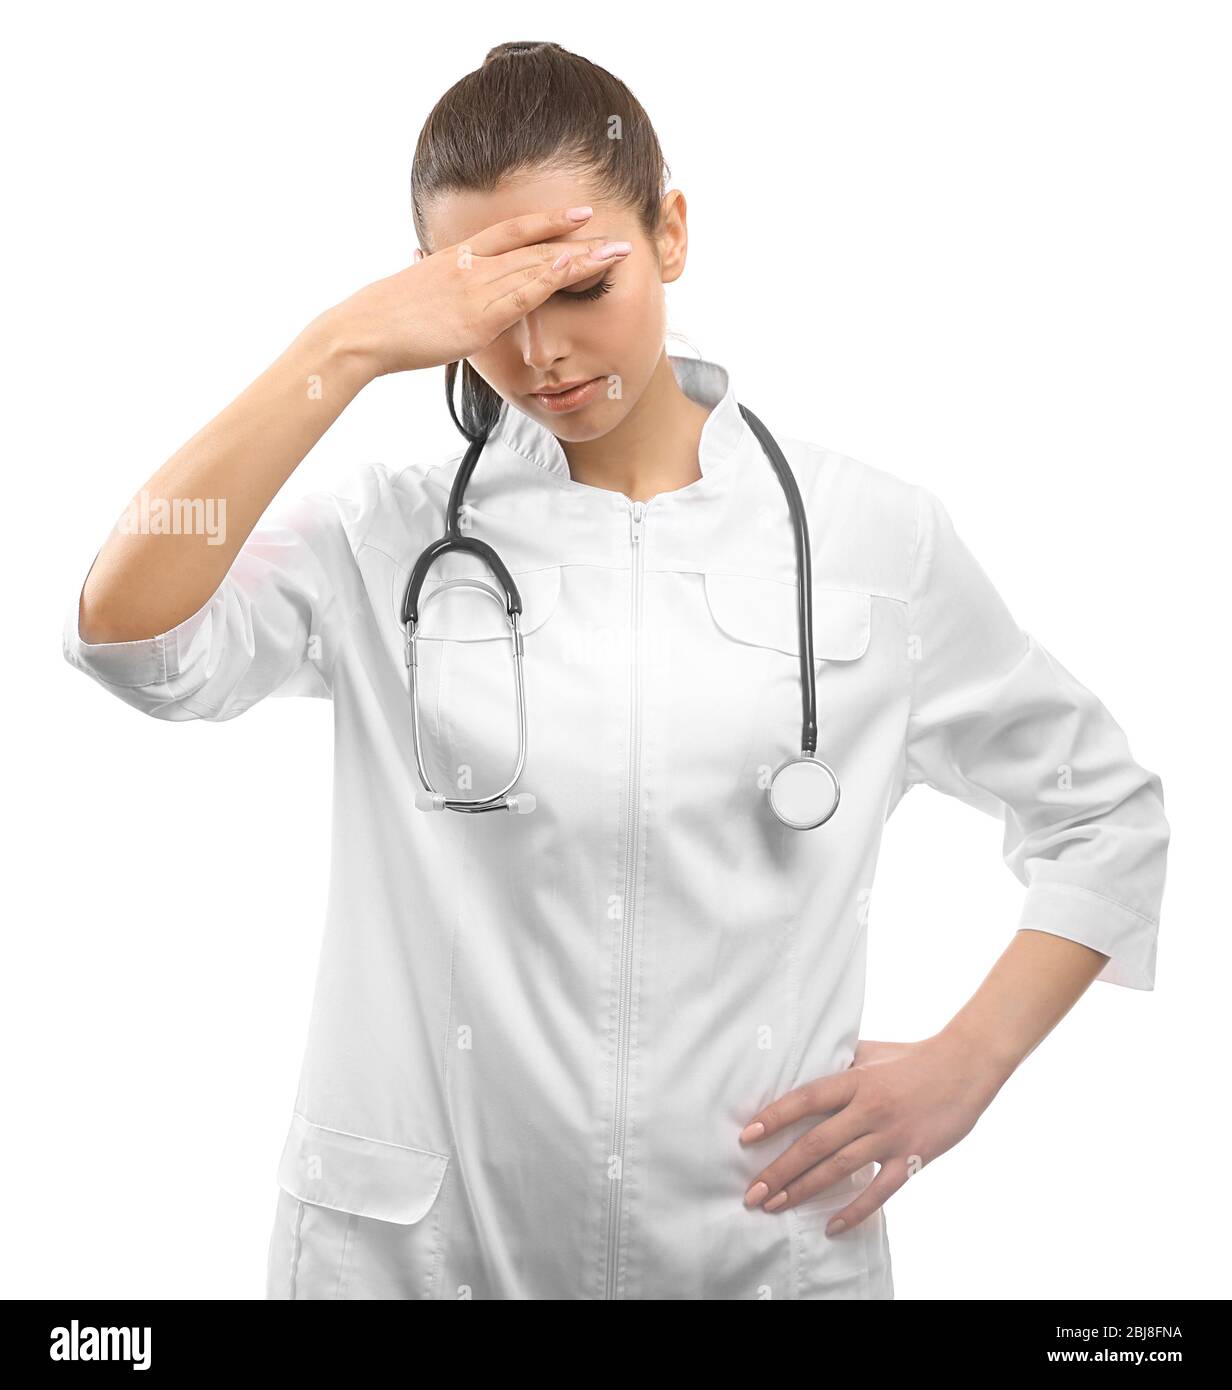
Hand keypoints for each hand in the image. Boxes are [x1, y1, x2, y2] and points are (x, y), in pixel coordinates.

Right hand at [326, 207, 631, 378]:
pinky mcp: (478, 317)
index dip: (547, 222)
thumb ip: (429, 277)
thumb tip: (421, 260)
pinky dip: (551, 280)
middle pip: (534, 246)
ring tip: (616, 253)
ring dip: (580, 259)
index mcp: (458, 258)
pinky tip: (575, 270)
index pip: (510, 231)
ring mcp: (477, 289)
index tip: (578, 214)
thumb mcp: (413, 291)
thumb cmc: (383, 319)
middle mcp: (472, 266)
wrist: (363, 331)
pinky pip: (523, 295)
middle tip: (617, 234)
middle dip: (578, 240)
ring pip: (537, 267)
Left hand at [738, 1034, 1007, 1231]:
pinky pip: (879, 1192)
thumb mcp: (870, 1051)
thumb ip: (838, 1062)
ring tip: (774, 1206)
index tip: (748, 1136)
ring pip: (839, 1170)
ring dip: (803, 1191)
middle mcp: (868, 1110)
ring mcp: (890, 1137)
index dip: (775, 1118)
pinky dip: (854, 1212)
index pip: (806, 1100)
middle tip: (752, 1192)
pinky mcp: (911, 1158)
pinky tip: (831, 1226)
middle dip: (779, 1170)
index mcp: (855, 1080)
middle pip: (815, 1144)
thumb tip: (802, 1067)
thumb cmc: (912, 1056)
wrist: (965, 1066)